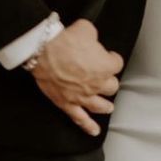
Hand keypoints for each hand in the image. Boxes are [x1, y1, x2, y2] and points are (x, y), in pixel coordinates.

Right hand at [32, 19, 123, 136]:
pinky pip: (80, 119)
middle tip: (106, 77)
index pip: (117, 64)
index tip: (109, 56)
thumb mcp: (87, 28)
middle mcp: (97, 84)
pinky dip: (87, 126)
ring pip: (100, 105)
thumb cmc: (65, 39)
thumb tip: (91, 39)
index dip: (113, 59)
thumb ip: (94, 37)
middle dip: (109, 80)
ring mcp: (82, 96)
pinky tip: (94, 131)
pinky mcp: (67, 103)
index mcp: (105, 66)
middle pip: (111, 86)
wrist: (43, 51)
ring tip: (108, 106)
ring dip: (105, 105)